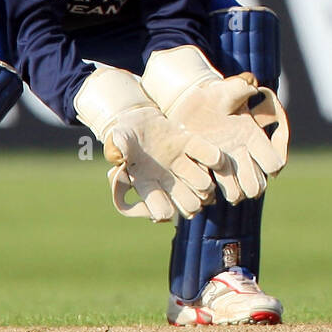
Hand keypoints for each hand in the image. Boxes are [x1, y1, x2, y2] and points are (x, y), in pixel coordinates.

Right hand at [73, 66, 217, 221]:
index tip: (165, 210)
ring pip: (203, 186)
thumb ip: (115, 149)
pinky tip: (214, 160)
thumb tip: (118, 157)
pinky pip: (210, 157)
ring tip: (204, 182)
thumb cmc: (121, 136)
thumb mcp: (115, 142)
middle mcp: (168, 181)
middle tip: (192, 197)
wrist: (136, 121)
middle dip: (191, 202)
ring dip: (205, 184)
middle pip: (188, 204)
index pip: (159, 208)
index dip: (164, 210)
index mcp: (147, 185)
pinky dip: (216, 160)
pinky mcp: (191, 146)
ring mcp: (183, 165)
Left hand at [141, 46, 288, 203]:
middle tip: (244, 184)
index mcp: (252, 137)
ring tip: (223, 187)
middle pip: (258, 183)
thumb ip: (240, 88)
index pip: (273, 160)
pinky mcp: (207, 173)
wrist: (186, 106)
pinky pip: (213, 193)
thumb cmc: (210, 97)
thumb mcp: (224, 90)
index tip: (270, 166)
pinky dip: (211, 193)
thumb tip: (253, 87)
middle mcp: (242, 155)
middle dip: (252, 185)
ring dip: (233, 191)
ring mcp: (225, 167)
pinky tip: (205, 186)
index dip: (273, 164)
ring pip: (239, 192)